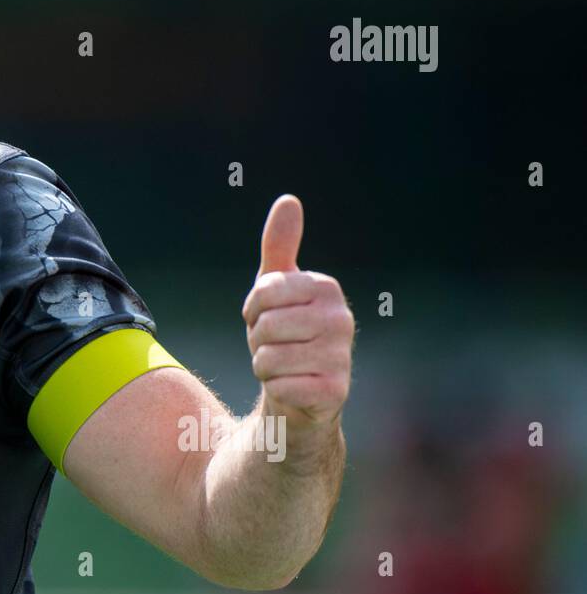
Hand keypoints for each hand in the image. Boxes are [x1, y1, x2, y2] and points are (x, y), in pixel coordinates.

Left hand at [241, 195, 353, 428]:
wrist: (301, 393)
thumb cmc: (286, 335)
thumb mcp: (278, 288)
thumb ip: (280, 246)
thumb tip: (289, 201)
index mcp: (326, 288)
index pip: (263, 292)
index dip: (252, 310)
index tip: (265, 318)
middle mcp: (341, 319)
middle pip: (264, 326)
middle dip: (258, 341)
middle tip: (276, 347)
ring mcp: (342, 357)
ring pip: (267, 358)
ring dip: (264, 366)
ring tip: (284, 367)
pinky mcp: (335, 392)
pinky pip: (278, 385)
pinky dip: (275, 389)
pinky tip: (292, 388)